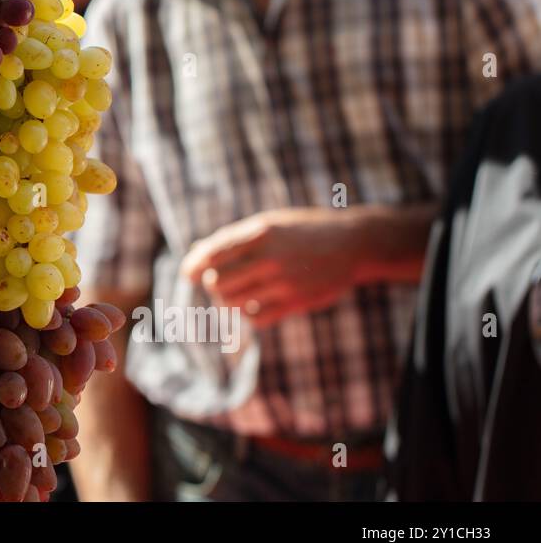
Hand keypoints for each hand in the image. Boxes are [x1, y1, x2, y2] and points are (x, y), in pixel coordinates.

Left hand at [178, 207, 368, 327]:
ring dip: (229, 302)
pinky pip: (256, 318)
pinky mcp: (296, 302)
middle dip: (214, 284)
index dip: (194, 265)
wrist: (353, 244)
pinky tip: (257, 304)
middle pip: (217, 282)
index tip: (188, 273)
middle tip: (223, 282)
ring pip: (233, 303)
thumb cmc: (303, 231)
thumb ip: (234, 239)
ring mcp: (284, 281)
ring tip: (239, 293)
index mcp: (260, 232)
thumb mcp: (270, 224)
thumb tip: (195, 253)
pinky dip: (249, 315)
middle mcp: (270, 257)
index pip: (213, 253)